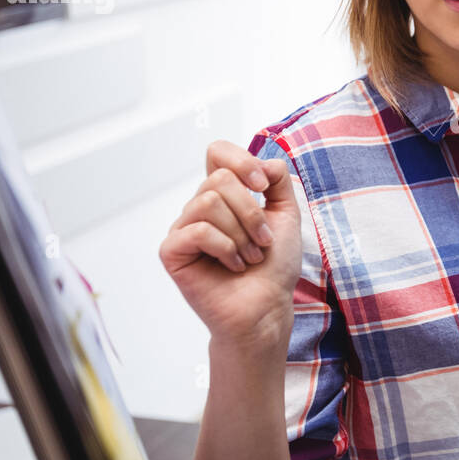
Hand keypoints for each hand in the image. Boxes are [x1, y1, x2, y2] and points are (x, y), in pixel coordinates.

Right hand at [159, 140, 301, 356]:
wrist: (267, 307)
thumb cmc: (274, 266)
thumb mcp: (286, 215)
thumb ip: (278, 180)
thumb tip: (263, 160)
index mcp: (224, 195)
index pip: (217, 152)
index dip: (242, 161)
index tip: (264, 187)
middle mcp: (200, 207)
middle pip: (219, 179)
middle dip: (251, 212)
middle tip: (263, 241)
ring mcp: (183, 228)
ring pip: (209, 202)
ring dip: (242, 234)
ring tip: (250, 258)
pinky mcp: (172, 251)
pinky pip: (198, 230)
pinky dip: (225, 248)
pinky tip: (233, 265)